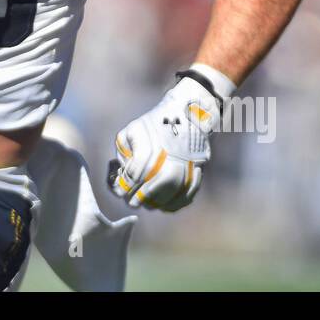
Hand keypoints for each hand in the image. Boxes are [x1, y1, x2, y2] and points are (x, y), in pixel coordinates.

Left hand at [107, 76, 220, 211]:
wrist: (185, 114)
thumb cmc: (153, 124)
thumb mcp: (131, 131)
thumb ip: (124, 152)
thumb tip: (124, 174)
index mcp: (153, 142)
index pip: (138, 171)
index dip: (128, 185)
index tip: (121, 192)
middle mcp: (172, 152)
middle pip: (159, 182)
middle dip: (143, 196)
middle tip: (133, 201)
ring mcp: (188, 161)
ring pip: (176, 190)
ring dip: (160, 202)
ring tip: (147, 204)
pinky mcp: (198, 167)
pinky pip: (189, 192)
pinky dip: (177, 203)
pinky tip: (164, 205)